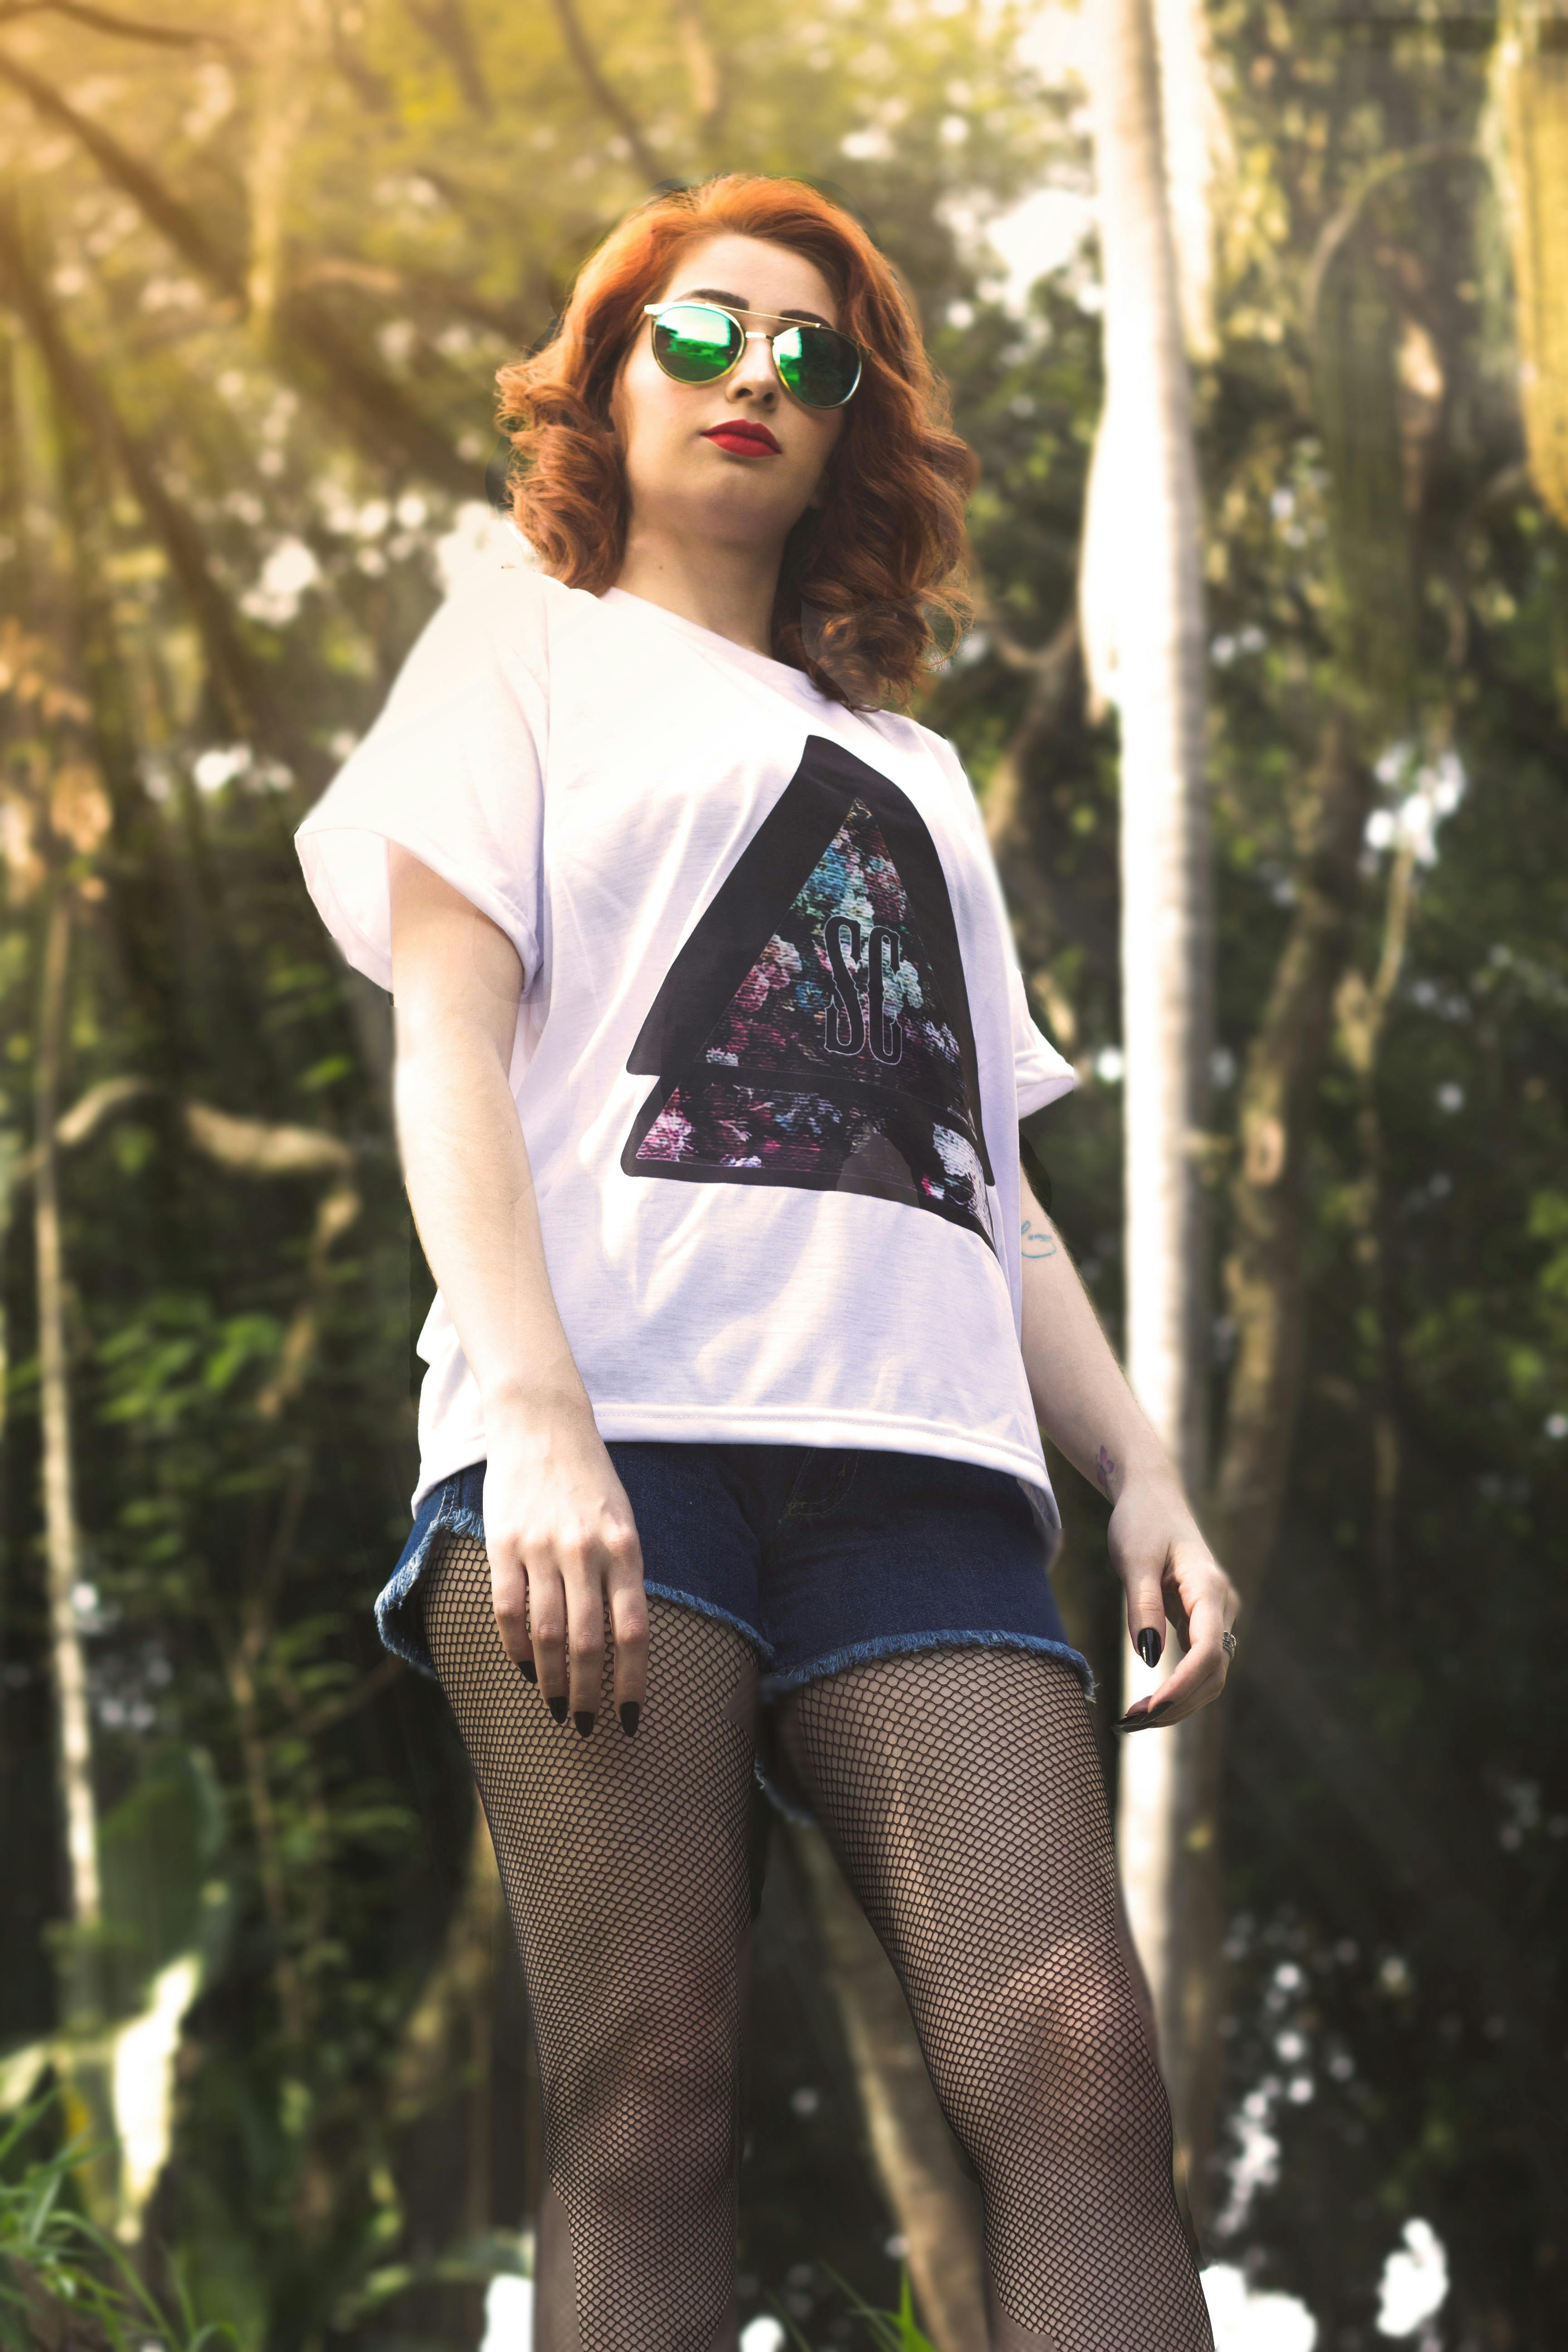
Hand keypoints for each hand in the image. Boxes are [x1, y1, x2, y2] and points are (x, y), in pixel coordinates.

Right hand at [481, 1391, 647, 1737]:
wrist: (543, 1425)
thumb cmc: (590, 1483)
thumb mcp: (624, 1523)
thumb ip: (625, 1576)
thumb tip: (625, 1643)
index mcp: (625, 1549)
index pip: (634, 1632)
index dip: (633, 1683)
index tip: (631, 1718)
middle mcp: (586, 1552)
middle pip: (590, 1644)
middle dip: (588, 1694)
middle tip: (584, 1723)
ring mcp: (542, 1548)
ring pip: (547, 1635)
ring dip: (551, 1680)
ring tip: (554, 1704)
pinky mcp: (504, 1544)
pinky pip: (507, 1609)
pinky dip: (515, 1647)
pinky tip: (524, 1666)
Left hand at [1107, 1477, 1238, 1729]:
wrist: (1153, 1497)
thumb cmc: (1141, 1522)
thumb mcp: (1133, 1559)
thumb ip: (1142, 1606)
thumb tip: (1149, 1657)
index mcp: (1208, 1587)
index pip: (1208, 1650)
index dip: (1183, 1685)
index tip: (1150, 1709)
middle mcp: (1221, 1605)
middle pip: (1213, 1671)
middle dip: (1178, 1703)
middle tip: (1131, 1723)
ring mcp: (1216, 1614)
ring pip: (1210, 1673)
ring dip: (1179, 1702)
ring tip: (1134, 1720)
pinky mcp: (1203, 1620)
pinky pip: (1199, 1664)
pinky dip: (1178, 1688)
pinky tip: (1149, 1704)